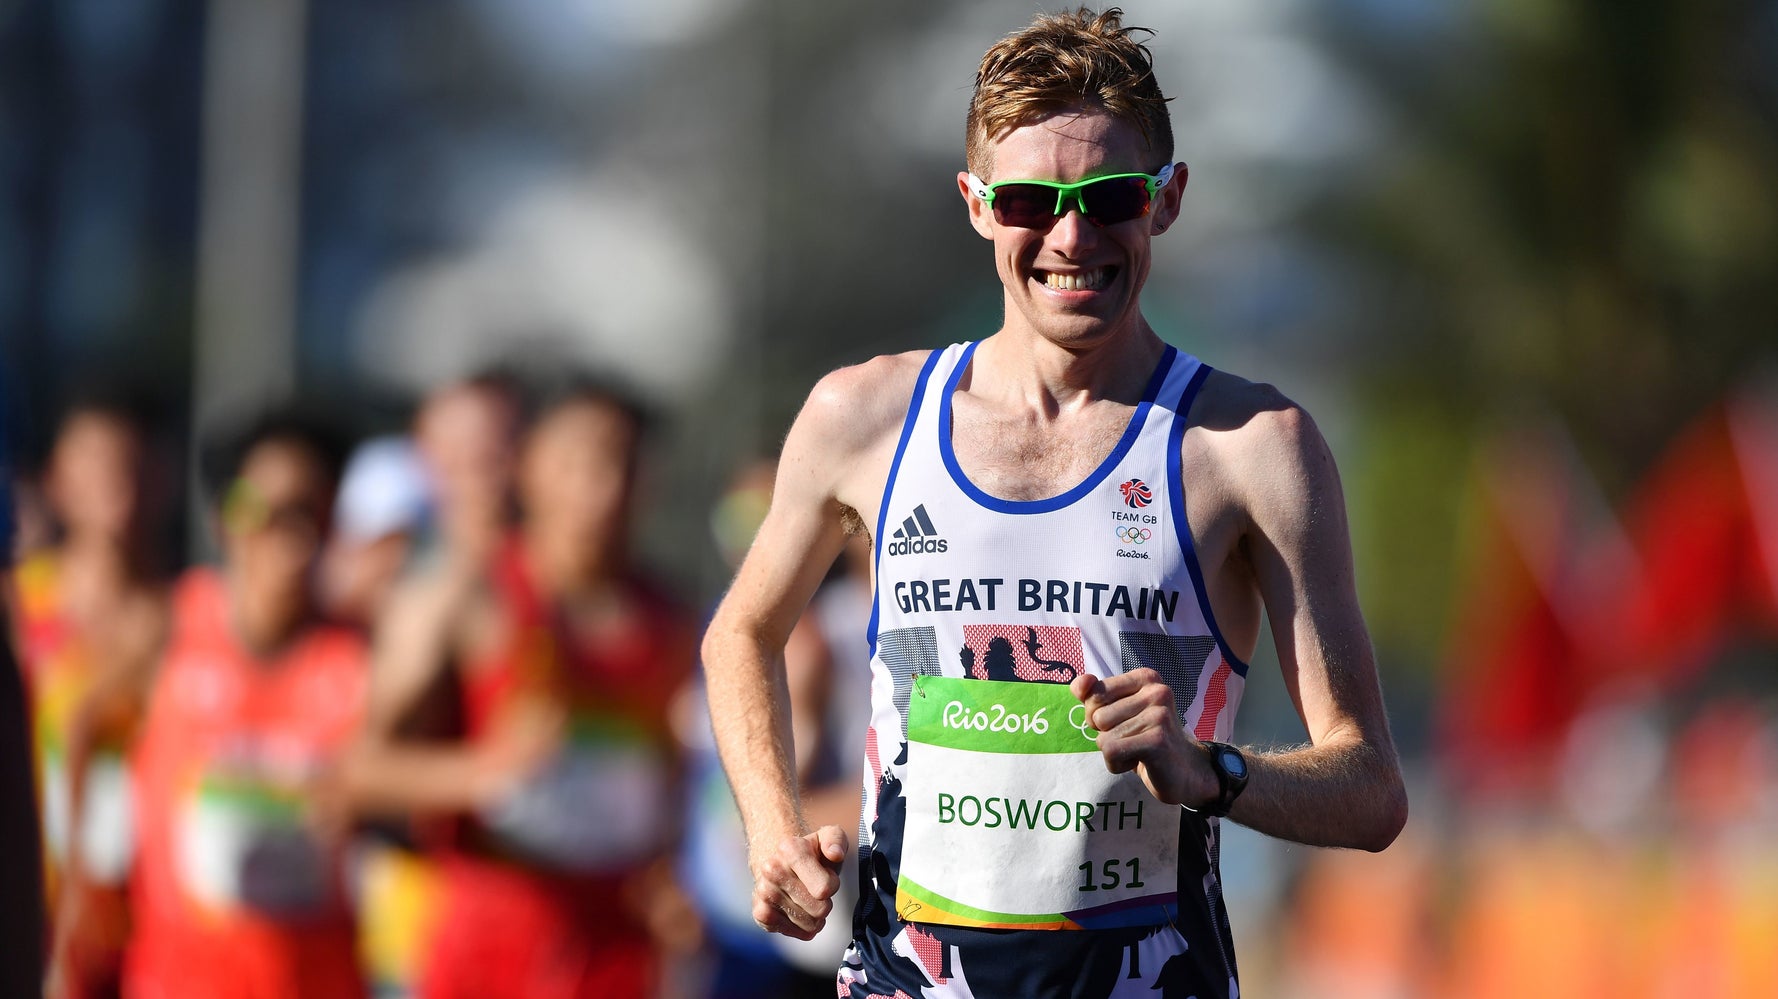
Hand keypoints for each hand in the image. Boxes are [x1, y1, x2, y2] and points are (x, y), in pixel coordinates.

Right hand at [750, 825, 847, 940]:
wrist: (782, 864)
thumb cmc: (812, 854)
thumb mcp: (829, 838)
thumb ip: (836, 840)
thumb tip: (835, 853)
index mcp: (790, 849)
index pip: (825, 888)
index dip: (833, 885)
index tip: (825, 875)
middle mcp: (772, 869)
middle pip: (820, 909)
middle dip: (825, 902)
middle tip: (816, 889)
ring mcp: (764, 892)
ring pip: (809, 924)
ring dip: (814, 915)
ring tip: (807, 899)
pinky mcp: (760, 913)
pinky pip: (794, 932)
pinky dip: (801, 926)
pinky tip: (798, 911)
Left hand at [1071, 669, 1215, 807]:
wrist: (1183, 771)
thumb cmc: (1144, 738)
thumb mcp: (1118, 711)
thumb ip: (1093, 694)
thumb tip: (1078, 685)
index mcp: (1146, 677)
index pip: (1094, 693)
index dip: (1098, 714)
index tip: (1124, 722)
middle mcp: (1156, 691)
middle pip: (1097, 716)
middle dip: (1106, 734)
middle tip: (1133, 739)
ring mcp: (1159, 715)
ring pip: (1103, 737)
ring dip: (1113, 752)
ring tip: (1137, 750)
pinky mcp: (1157, 740)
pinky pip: (1111, 752)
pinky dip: (1117, 764)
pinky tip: (1138, 761)